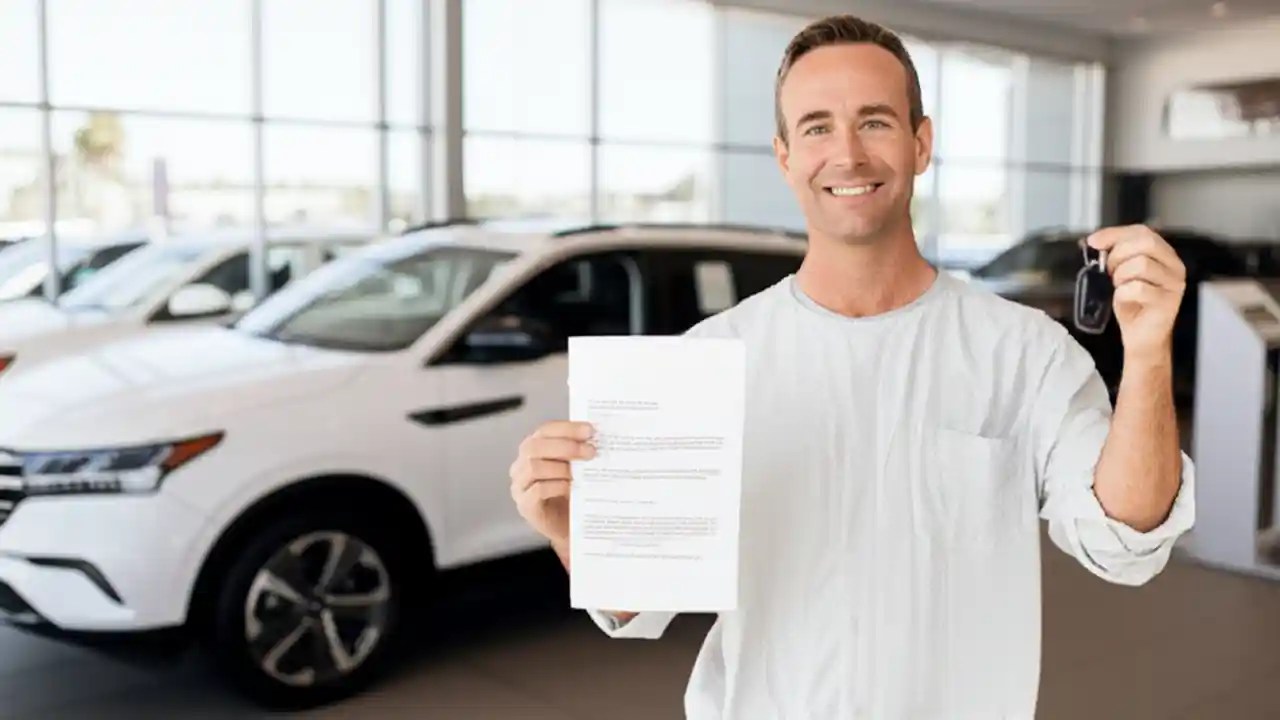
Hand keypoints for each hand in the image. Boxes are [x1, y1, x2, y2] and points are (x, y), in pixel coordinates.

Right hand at [509, 420, 595, 544]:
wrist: (570, 526)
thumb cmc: (572, 493)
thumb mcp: (576, 468)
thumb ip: (580, 452)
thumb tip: (597, 438)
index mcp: (534, 449)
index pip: (545, 430)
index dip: (567, 428)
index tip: (589, 431)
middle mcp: (522, 465)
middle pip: (535, 446)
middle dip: (566, 446)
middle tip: (590, 452)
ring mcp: (520, 486)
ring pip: (533, 467)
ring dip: (561, 467)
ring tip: (581, 473)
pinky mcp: (525, 505)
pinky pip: (537, 490)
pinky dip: (556, 486)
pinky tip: (571, 487)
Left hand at [1087, 225, 1185, 359]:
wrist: (1141, 335)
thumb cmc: (1132, 303)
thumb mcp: (1120, 272)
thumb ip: (1114, 253)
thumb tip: (1095, 240)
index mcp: (1164, 254)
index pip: (1142, 231)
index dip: (1115, 234)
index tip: (1094, 242)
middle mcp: (1174, 266)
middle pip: (1146, 242)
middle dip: (1118, 255)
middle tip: (1110, 272)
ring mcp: (1174, 284)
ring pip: (1141, 264)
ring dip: (1120, 276)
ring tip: (1120, 287)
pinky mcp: (1168, 302)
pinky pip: (1138, 288)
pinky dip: (1123, 293)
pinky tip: (1124, 299)